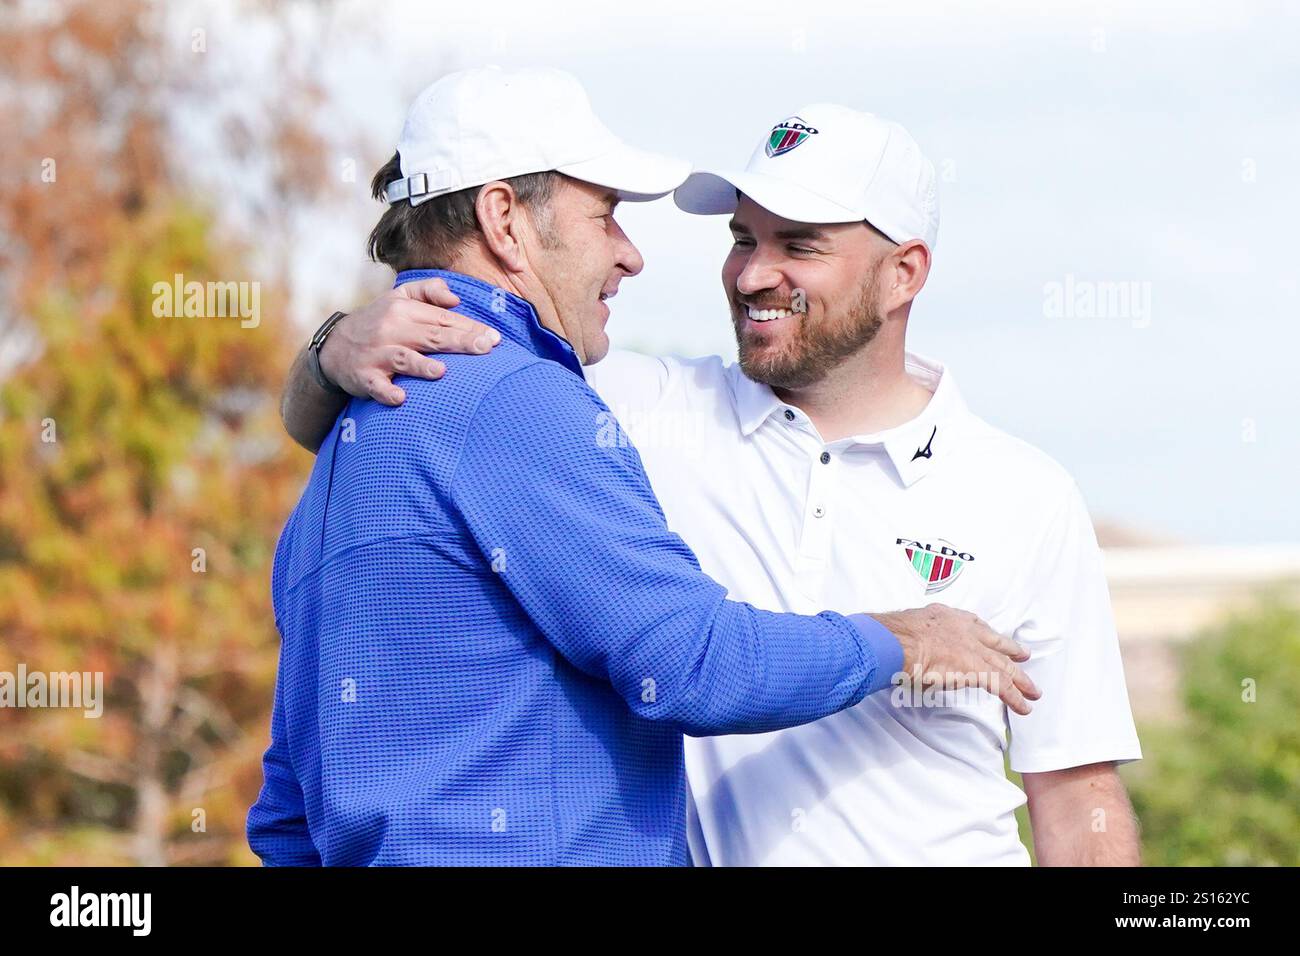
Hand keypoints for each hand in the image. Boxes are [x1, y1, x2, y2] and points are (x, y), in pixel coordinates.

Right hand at [319, 278, 500, 404]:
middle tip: (486, 348)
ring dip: (421, 366)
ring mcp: (376, 353)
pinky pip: (376, 385)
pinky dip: (386, 391)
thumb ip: (429, 291)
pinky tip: (400, 398)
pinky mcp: (364, 376)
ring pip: (403, 358)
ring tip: (442, 371)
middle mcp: (391, 329)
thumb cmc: (377, 323)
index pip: (443, 318)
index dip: (470, 327)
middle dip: (460, 342)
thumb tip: (456, 299)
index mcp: (403, 309)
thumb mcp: (398, 298)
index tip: (495, 337)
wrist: (333, 347)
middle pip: (431, 336)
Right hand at [869, 604, 1040, 714]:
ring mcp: (973, 649)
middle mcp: (965, 630)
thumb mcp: (908, 627)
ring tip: (1032, 691)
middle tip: (1024, 657)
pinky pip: (1002, 686)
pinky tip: (1023, 706)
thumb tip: (914, 651)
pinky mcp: (977, 670)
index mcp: (948, 618)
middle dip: (1012, 652)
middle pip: (996, 644)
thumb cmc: (893, 637)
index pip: (976, 625)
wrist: (897, 642)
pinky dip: (1014, 697)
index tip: (995, 639)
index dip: (988, 634)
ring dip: (1020, 680)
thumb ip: (918, 637)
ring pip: (1004, 666)